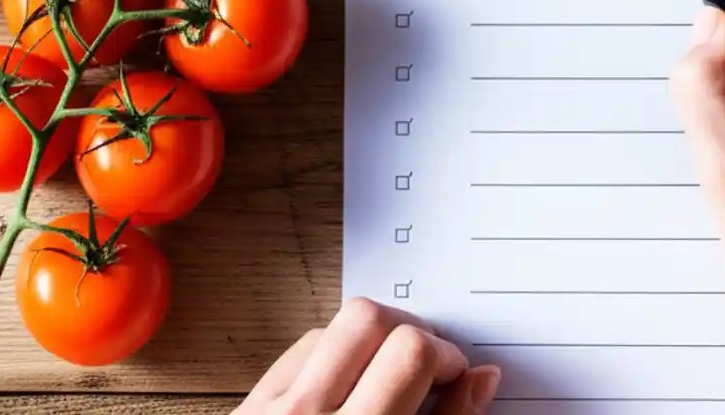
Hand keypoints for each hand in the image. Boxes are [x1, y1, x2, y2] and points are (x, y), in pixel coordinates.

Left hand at [233, 298, 500, 414]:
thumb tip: (481, 378)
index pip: (409, 351)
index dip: (445, 356)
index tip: (454, 377)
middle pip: (367, 319)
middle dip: (408, 334)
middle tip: (425, 368)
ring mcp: (265, 412)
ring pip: (328, 329)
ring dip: (368, 345)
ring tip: (386, 383)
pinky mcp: (243, 412)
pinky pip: (292, 357)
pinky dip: (327, 362)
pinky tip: (346, 394)